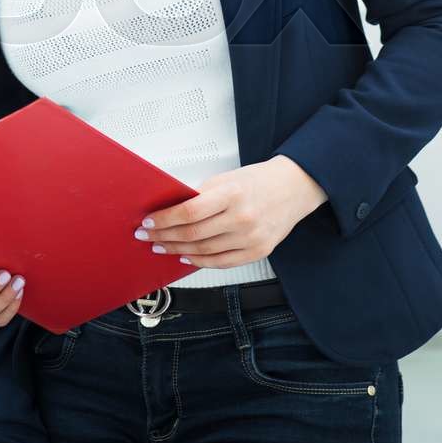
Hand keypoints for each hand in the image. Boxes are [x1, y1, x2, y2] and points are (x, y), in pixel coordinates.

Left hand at [136, 156, 327, 268]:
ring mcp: (252, 238)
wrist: (294, 188)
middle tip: (146, 237)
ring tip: (161, 247)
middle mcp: (243, 218)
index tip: (148, 222)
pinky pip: (223, 262)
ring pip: (205, 251)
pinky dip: (200, 262)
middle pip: (193, 233)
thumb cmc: (257, 181)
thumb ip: (199, 196)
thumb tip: (169, 210)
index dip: (164, 220)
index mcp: (232, 194)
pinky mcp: (259, 251)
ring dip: (177, 250)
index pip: (189, 212)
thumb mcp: (225, 180)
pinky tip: (185, 257)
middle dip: (164, 236)